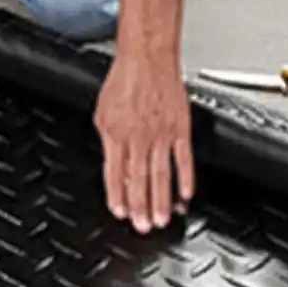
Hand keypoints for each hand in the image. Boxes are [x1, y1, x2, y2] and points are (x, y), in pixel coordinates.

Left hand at [93, 51, 195, 233]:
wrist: (146, 59)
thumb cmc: (123, 83)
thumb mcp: (101, 114)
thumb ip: (107, 141)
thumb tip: (114, 168)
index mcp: (115, 134)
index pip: (114, 174)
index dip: (117, 196)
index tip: (120, 213)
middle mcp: (137, 137)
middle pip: (138, 179)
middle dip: (140, 207)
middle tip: (143, 227)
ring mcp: (160, 134)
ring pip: (160, 174)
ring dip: (161, 200)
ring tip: (162, 220)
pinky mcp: (180, 127)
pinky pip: (183, 157)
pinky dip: (185, 177)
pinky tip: (185, 195)